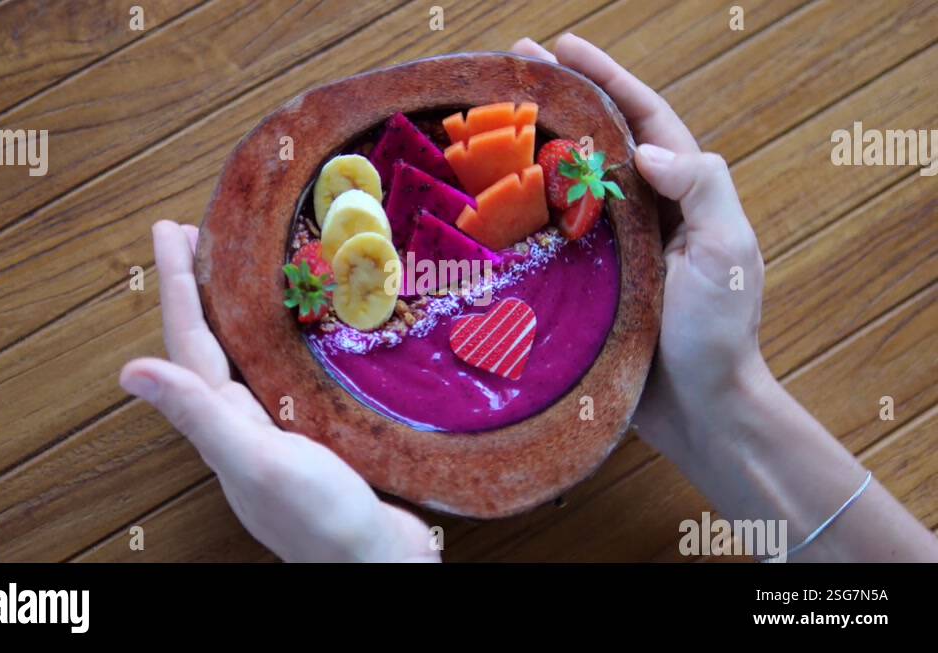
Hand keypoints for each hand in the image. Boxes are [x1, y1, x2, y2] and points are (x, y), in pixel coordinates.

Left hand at [119, 221, 438, 562]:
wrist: (375, 560)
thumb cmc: (321, 516)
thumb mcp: (258, 462)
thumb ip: (200, 416)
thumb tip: (129, 371)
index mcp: (225, 420)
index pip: (190, 339)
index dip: (177, 283)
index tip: (169, 229)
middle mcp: (243, 419)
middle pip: (211, 340)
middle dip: (199, 286)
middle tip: (197, 235)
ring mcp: (280, 426)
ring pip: (248, 354)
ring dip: (236, 309)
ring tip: (242, 267)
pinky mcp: (317, 431)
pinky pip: (287, 371)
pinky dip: (284, 339)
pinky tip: (302, 328)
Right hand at [515, 36, 937, 560]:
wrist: (700, 408)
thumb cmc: (720, 332)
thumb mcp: (728, 251)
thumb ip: (701, 189)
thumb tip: (649, 149)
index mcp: (681, 193)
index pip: (643, 118)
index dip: (604, 78)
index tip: (561, 47)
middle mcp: (644, 212)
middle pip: (598, 141)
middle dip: (559, 100)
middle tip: (508, 70)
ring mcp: (612, 247)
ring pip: (568, 183)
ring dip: (534, 148)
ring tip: (489, 122)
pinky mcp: (588, 282)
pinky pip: (551, 236)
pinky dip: (523, 212)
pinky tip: (488, 201)